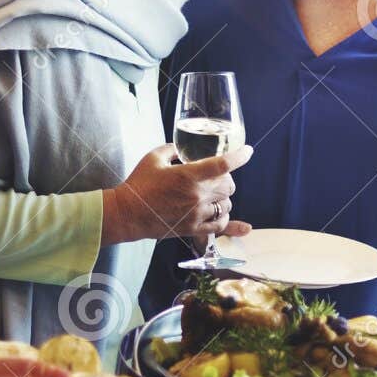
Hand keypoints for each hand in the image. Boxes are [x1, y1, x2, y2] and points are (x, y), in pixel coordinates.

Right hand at [103, 145, 253, 244]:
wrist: (128, 214)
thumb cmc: (138, 184)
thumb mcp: (153, 158)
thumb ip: (172, 149)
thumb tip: (183, 148)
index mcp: (188, 175)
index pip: (223, 164)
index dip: (240, 156)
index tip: (248, 151)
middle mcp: (196, 195)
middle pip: (228, 185)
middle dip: (226, 179)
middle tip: (217, 177)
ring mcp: (196, 214)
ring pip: (226, 205)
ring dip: (224, 198)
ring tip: (214, 195)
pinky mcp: (193, 229)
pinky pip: (220, 225)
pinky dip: (226, 219)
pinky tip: (227, 216)